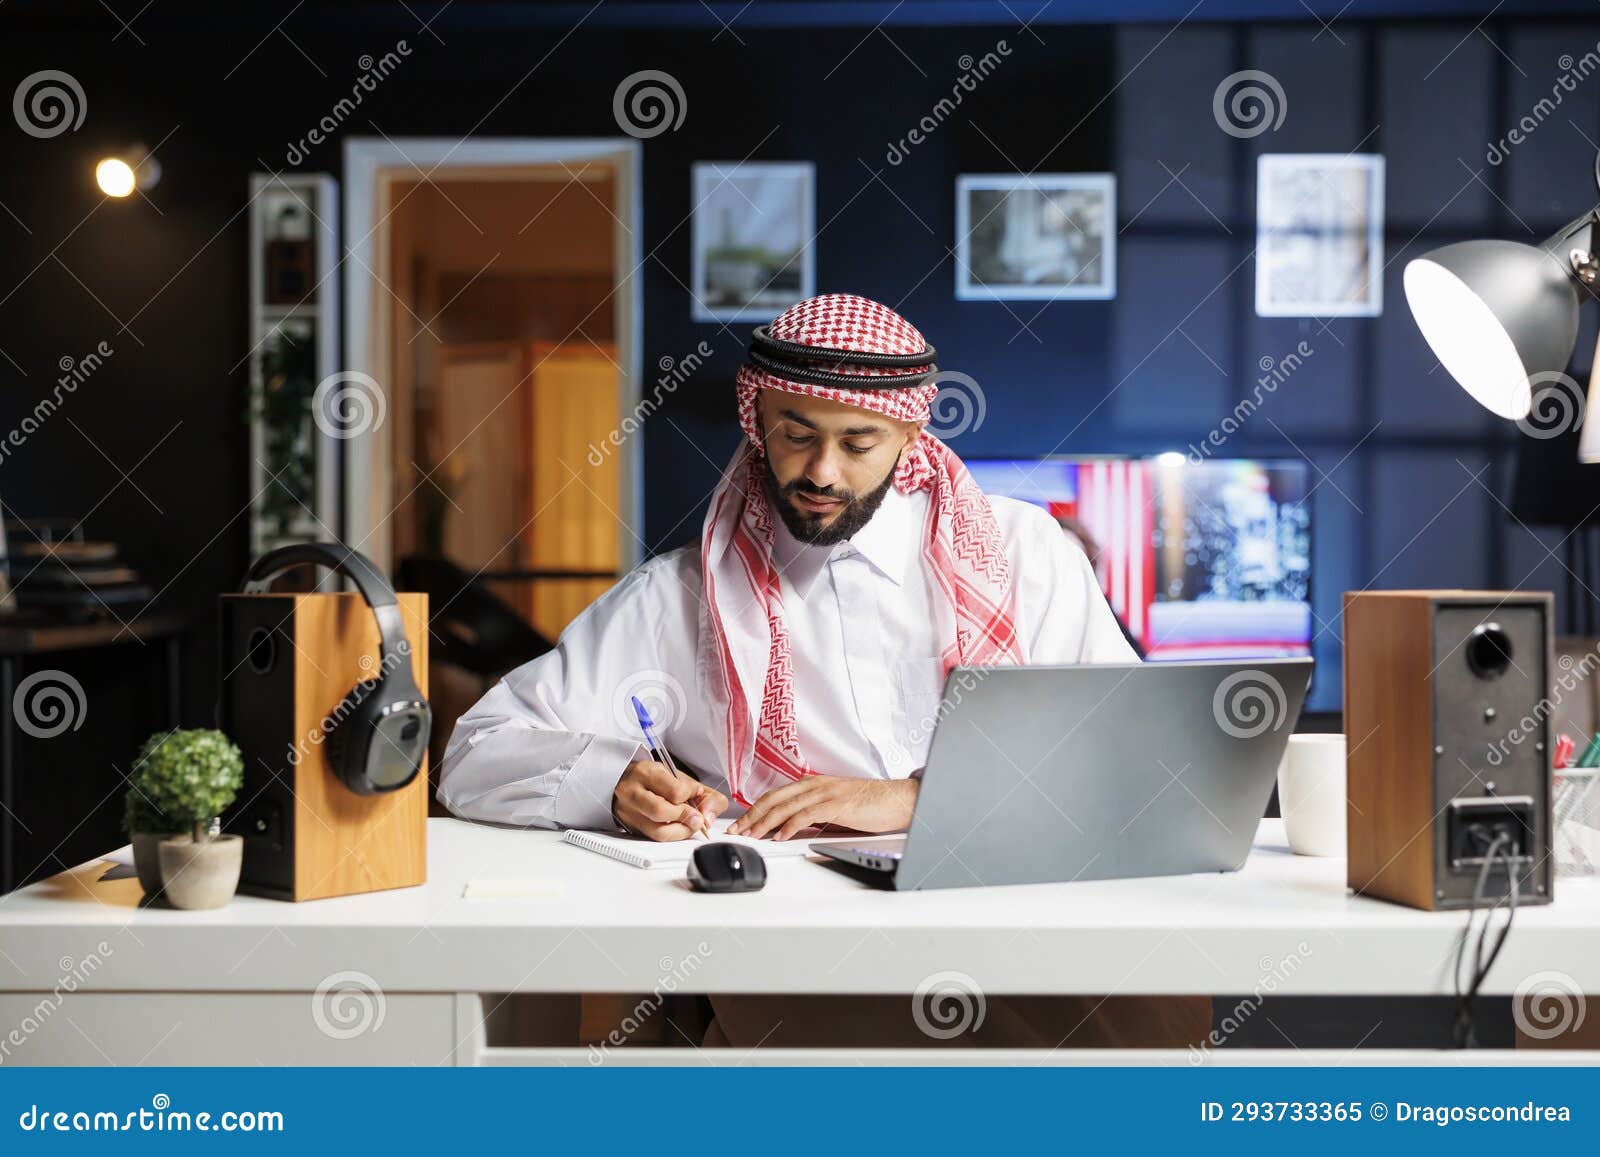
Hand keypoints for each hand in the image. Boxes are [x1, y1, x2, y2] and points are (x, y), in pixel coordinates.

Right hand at [612, 759, 727, 841]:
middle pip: (660, 812)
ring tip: (689, 824)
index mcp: (646, 773)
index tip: (696, 793)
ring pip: (657, 832)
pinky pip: (654, 839)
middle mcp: (632, 792)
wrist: (626, 781)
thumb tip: (708, 817)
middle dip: (685, 817)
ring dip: (681, 831)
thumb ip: (703, 794)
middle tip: (697, 817)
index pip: (674, 791)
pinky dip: (671, 836)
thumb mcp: (678, 777)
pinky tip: (677, 828)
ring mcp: (628, 812)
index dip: (691, 795)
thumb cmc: (655, 780)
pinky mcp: (629, 828)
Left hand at [729, 775, 918, 840]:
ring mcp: (826, 792)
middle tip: (735, 831)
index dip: (754, 809)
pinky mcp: (836, 803)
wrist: (899, 800)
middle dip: (751, 816)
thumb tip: (792, 830)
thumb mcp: (836, 810)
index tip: (740, 824)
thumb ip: (814, 816)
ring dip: (764, 822)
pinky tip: (779, 836)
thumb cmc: (871, 805)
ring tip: (751, 835)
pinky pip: (806, 814)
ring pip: (786, 806)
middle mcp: (816, 784)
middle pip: (774, 799)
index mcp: (814, 784)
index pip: (776, 795)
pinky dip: (789, 826)